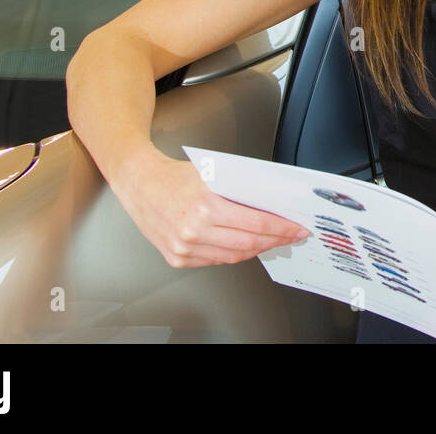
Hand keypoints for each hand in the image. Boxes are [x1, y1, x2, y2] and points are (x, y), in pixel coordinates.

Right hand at [108, 146, 311, 267]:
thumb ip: (240, 190)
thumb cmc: (174, 176)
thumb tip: (273, 203)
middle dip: (275, 240)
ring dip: (257, 249)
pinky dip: (234, 253)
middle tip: (291, 236)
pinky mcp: (177, 258)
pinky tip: (244, 245)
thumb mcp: (213, 174)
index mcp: (206, 206)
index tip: (296, 228)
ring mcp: (184, 248)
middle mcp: (194, 230)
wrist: (139, 183)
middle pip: (249, 243)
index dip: (281, 228)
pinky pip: (215, 260)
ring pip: (234, 256)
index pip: (256, 224)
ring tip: (271, 240)